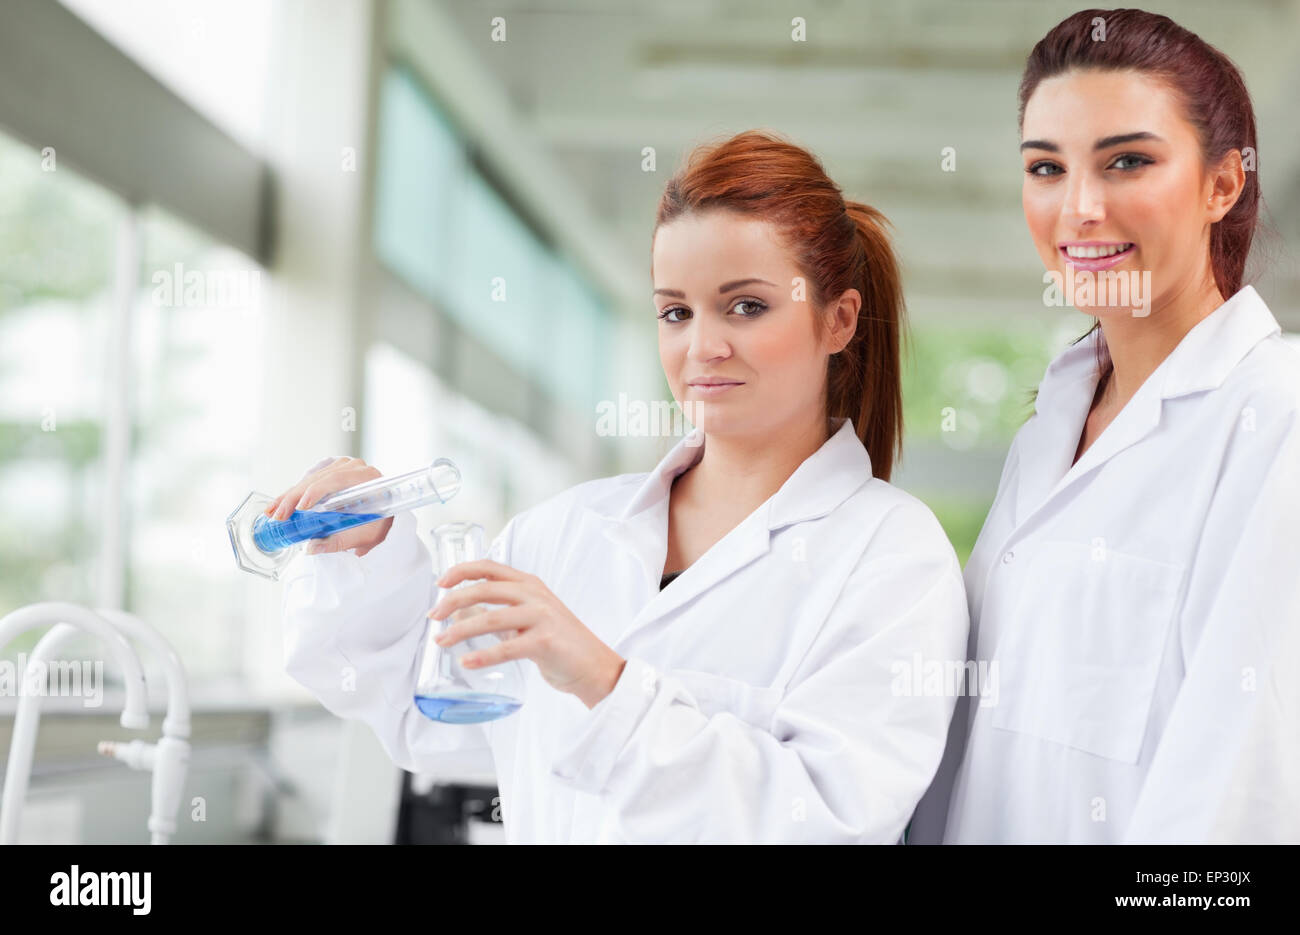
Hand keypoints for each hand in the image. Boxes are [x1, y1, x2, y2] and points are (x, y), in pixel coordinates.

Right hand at [265, 456, 394, 557]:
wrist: (388, 510)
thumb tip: (311, 548)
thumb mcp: (366, 535)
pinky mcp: (334, 470)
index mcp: (368, 478)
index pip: (337, 480)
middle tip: (277, 516)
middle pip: (319, 478)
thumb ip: (340, 542)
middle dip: (294, 497)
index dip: (316, 492)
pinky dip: (295, 492)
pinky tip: (281, 503)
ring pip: (311, 479)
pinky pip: (311, 480)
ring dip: (289, 495)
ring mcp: (344, 466)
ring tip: (272, 511)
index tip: (300, 508)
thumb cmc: (380, 521)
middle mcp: (355, 467)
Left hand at [429, 560, 625, 708]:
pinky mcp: (545, 641)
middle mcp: (535, 595)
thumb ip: (497, 613)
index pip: (489, 567)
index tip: (440, 583)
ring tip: (441, 641)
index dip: (461, 571)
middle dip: (453, 601)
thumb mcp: (527, 620)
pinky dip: (483, 655)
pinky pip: (507, 648)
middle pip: (485, 589)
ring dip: (461, 630)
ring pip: (491, 618)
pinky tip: (466, 661)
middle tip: (433, 617)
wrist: (593, 666)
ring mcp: (541, 617)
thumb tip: (462, 611)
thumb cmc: (560, 643)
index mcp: (529, 584)